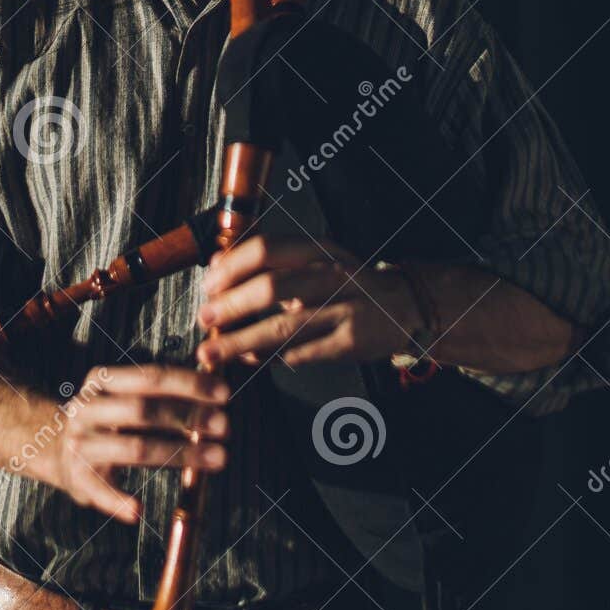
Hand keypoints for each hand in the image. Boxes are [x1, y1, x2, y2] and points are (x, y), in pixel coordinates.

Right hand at [40, 364, 230, 523]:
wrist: (54, 448)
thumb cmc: (109, 421)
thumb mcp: (125, 397)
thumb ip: (163, 395)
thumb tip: (217, 395)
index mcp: (102, 381)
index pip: (150, 376)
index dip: (189, 383)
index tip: (225, 394)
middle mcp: (88, 408)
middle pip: (144, 410)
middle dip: (189, 417)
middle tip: (226, 427)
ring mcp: (81, 444)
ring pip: (136, 448)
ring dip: (181, 454)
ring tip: (218, 458)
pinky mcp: (77, 479)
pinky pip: (101, 491)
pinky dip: (118, 502)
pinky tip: (139, 511)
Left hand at [196, 236, 414, 369]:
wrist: (405, 305)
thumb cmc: (347, 283)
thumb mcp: (316, 260)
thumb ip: (272, 265)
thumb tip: (217, 271)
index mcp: (318, 249)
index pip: (266, 249)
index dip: (231, 267)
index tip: (208, 284)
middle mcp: (331, 275)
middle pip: (271, 287)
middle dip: (231, 304)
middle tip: (204, 317)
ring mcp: (343, 310)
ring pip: (283, 327)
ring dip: (240, 340)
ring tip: (211, 350)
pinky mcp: (350, 342)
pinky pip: (301, 353)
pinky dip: (269, 358)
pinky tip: (247, 360)